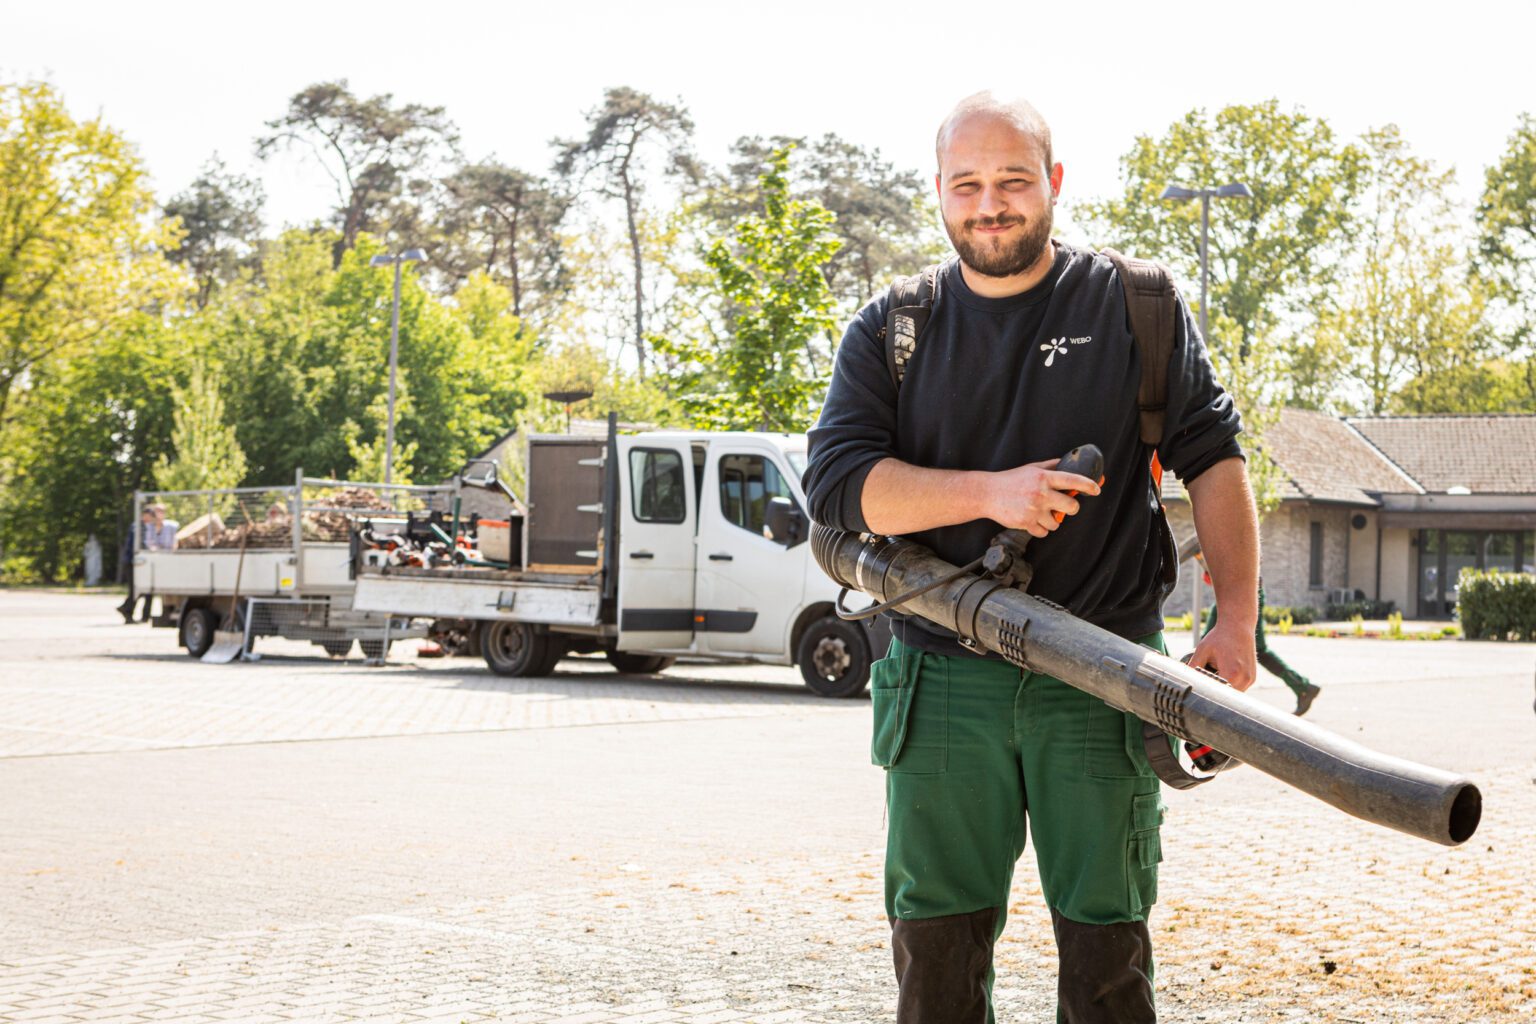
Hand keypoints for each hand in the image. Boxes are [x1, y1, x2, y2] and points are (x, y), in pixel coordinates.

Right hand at [982, 459, 1101, 537]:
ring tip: (1040, 513)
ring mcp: (1034, 509)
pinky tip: (1032, 520)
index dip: (1089, 485)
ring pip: (1057, 522)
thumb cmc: (1011, 480)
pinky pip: (1044, 532)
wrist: (988, 493)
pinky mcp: (1026, 522)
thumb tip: (1069, 464)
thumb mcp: (1031, 468)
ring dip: (1052, 520)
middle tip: (1064, 506)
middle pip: (1072, 506)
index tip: (1097, 489)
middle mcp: (1041, 493)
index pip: (1073, 480)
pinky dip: (1040, 528)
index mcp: (1044, 477)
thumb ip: (1051, 466)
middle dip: (1071, 508)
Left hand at [1188, 619, 1257, 691]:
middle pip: (1225, 695)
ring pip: (1233, 693)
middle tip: (1206, 680)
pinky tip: (1224, 671)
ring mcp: (1250, 679)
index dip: (1207, 691)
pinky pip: (1239, 687)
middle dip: (1215, 690)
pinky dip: (1231, 684)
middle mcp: (1244, 679)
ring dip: (1224, 688)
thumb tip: (1184, 678)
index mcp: (1232, 674)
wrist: (1238, 626)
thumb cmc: (1220, 637)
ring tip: (1216, 673)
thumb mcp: (1202, 650)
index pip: (1217, 693)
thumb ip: (1193, 666)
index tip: (1200, 687)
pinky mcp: (1252, 677)